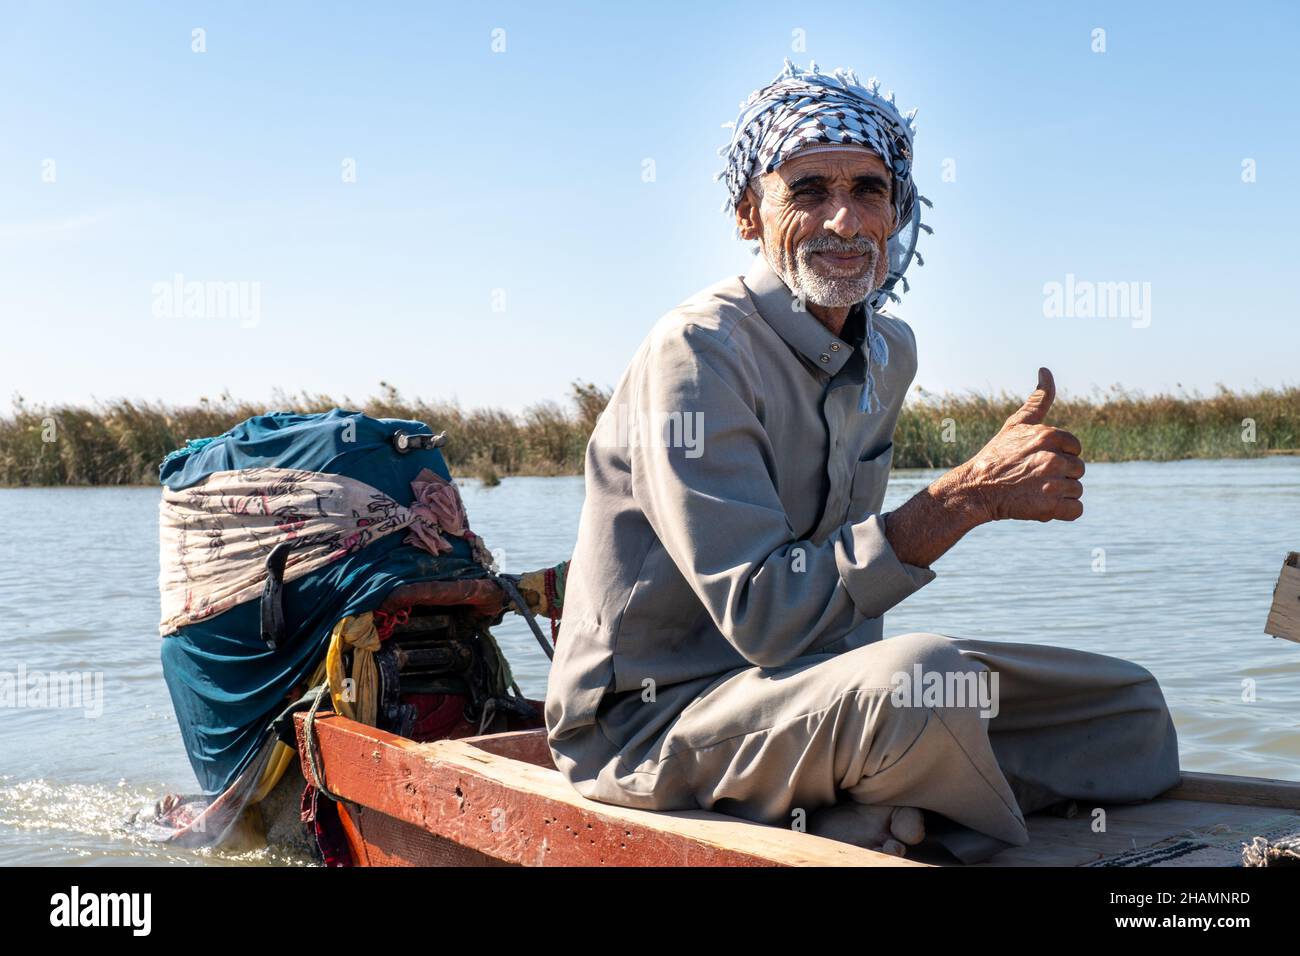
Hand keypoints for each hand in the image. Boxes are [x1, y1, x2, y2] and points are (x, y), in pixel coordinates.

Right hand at [955, 367, 1084, 523]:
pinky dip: (1062, 512)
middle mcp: (1053, 458)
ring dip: (1059, 494)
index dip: (1059, 456)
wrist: (975, 489)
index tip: (1037, 460)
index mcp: (1049, 436)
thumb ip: (1038, 400)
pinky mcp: (1050, 507)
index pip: (1075, 448)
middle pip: (1078, 470)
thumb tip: (1045, 369)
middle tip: (1032, 478)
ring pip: (1076, 490)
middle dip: (1059, 476)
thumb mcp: (1016, 424)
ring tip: (1034, 492)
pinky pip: (1075, 510)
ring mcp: (1052, 483)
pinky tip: (1041, 506)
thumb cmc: (997, 455)